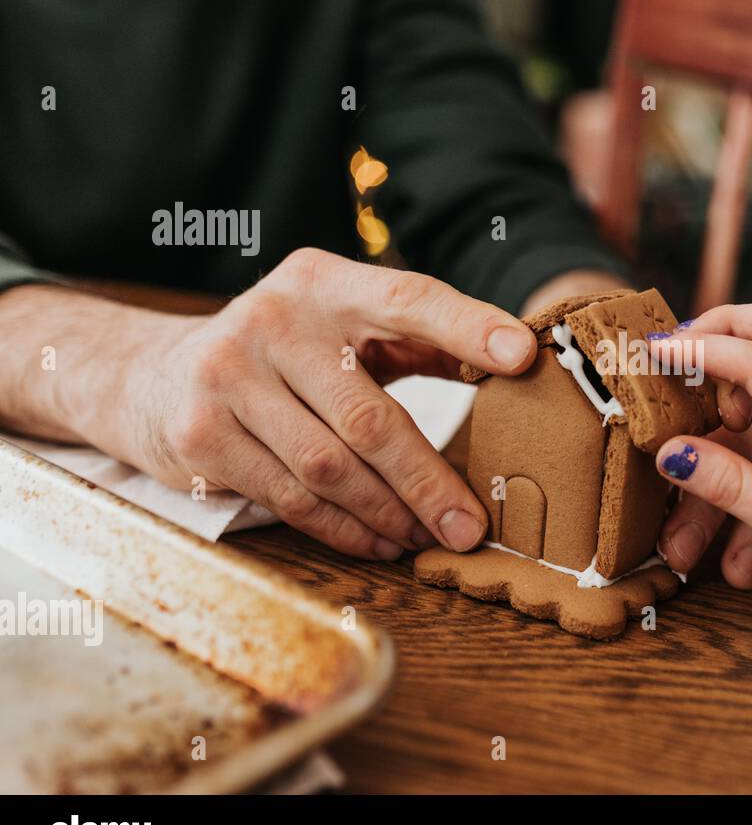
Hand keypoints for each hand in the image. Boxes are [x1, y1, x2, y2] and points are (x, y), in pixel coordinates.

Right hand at [110, 249, 537, 559]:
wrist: (153, 375)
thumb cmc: (282, 353)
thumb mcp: (340, 325)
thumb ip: (418, 341)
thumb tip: (517, 363)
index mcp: (322, 282)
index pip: (408, 297)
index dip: (468, 325)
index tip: (524, 356)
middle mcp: (272, 320)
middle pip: (369, 416)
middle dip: (428, 480)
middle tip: (470, 525)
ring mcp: (228, 377)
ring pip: (330, 467)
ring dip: (389, 514)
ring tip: (428, 537)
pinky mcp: (202, 435)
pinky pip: (291, 498)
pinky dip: (344, 529)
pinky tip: (379, 542)